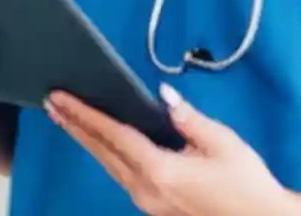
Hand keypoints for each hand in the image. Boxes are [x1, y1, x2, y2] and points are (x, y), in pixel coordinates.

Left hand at [45, 85, 300, 215]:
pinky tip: (103, 143)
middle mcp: (146, 190)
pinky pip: (122, 175)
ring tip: (68, 119)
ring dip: (88, 140)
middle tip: (53, 102)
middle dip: (76, 126)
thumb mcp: (223, 143)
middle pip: (103, 152)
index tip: (61, 98)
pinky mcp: (155, 207)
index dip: (84, 115)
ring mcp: (148, 202)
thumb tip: (163, 95)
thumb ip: (189, 118)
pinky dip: (107, 154)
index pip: (113, 136)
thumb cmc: (247, 185)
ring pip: (109, 166)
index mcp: (160, 171)